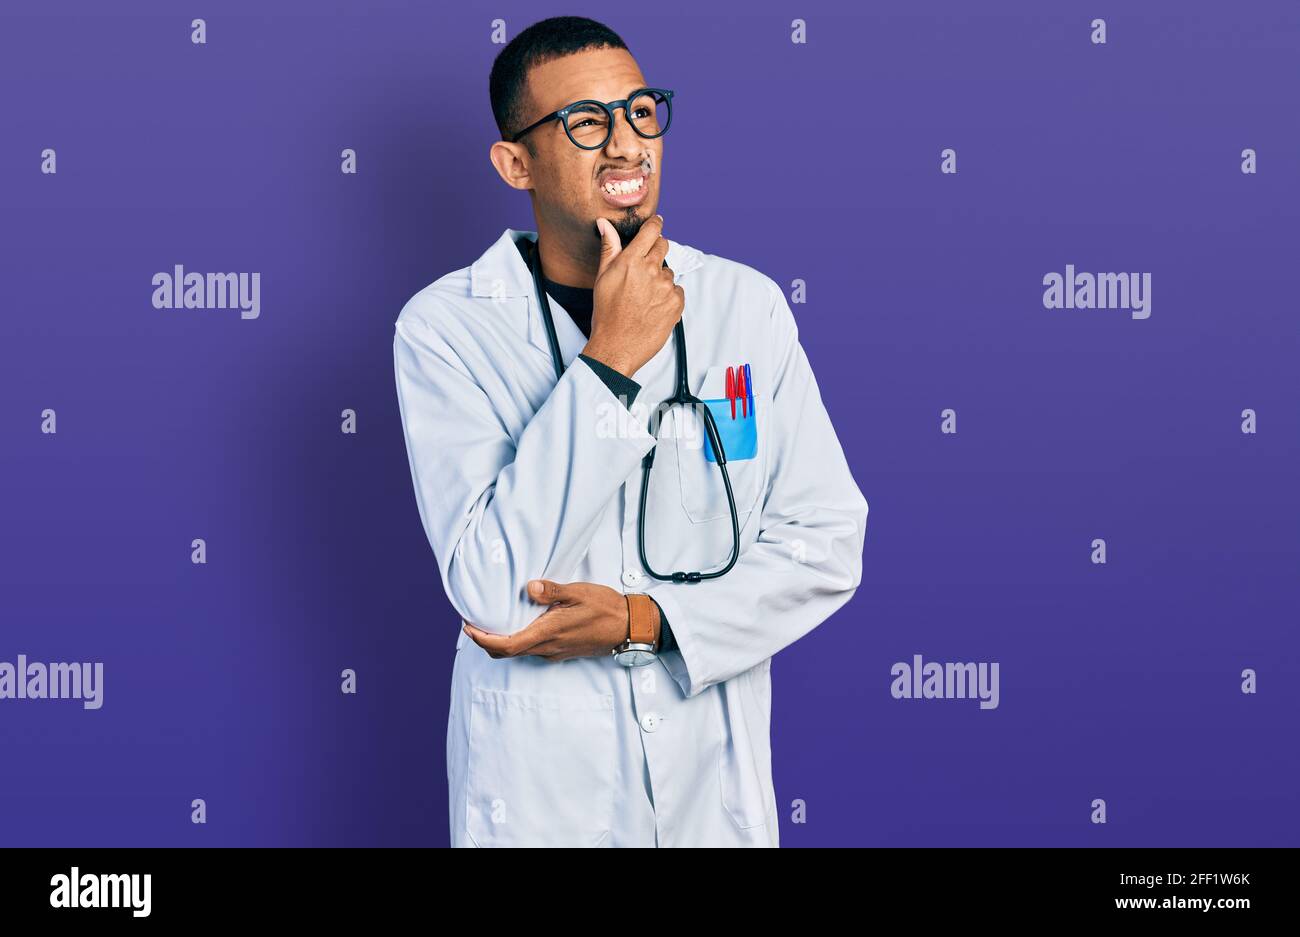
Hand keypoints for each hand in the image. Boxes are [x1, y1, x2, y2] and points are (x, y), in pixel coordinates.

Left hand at [462, 579, 657, 661]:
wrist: (630, 627)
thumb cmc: (606, 609)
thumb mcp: (579, 592)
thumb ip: (553, 591)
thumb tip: (530, 586)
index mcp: (549, 633)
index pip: (507, 645)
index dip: (484, 640)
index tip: (469, 628)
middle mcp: (549, 647)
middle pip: (508, 652)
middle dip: (487, 641)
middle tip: (473, 625)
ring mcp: (555, 652)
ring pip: (520, 652)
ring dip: (502, 641)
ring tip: (492, 622)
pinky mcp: (562, 651)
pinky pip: (533, 649)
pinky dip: (518, 640)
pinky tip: (520, 623)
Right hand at [581, 214, 684, 377]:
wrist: (617, 346)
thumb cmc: (607, 314)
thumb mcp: (603, 278)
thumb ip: (609, 248)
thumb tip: (604, 224)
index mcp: (631, 261)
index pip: (651, 231)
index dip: (655, 225)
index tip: (656, 224)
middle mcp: (651, 270)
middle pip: (663, 246)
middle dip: (655, 251)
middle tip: (644, 269)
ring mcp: (666, 287)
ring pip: (668, 272)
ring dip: (660, 279)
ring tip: (644, 297)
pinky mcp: (676, 303)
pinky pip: (677, 291)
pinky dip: (668, 296)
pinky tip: (653, 307)